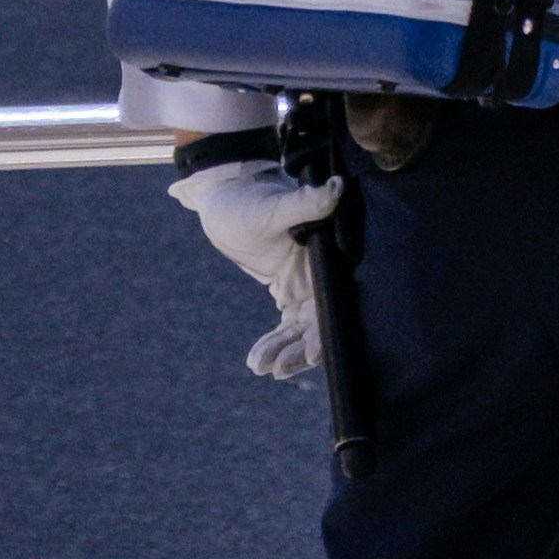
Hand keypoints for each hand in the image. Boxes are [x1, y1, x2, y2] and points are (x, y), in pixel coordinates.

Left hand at [175, 153, 350, 388]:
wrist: (224, 199)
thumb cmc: (248, 199)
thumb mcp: (272, 206)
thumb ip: (304, 203)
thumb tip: (334, 187)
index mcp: (326, 253)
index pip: (333, 299)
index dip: (325, 329)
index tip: (313, 353)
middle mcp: (322, 272)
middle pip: (319, 322)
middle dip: (301, 350)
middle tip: (278, 370)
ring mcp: (305, 284)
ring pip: (302, 330)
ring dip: (285, 351)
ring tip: (261, 367)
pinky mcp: (289, 290)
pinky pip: (287, 325)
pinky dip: (275, 343)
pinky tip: (257, 361)